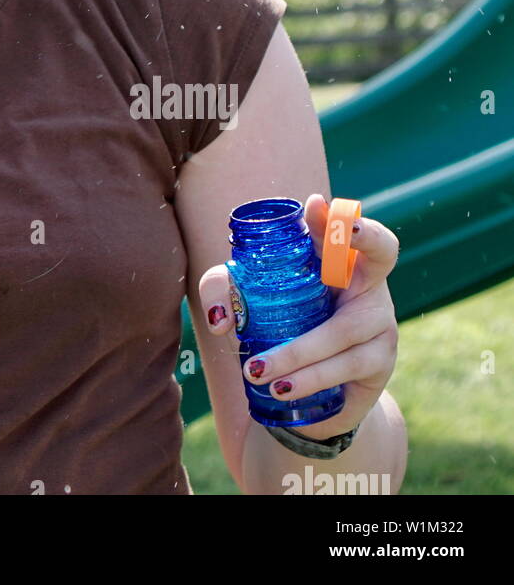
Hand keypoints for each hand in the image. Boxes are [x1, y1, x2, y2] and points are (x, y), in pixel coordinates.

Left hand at [201, 193, 399, 436]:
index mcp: (336, 259)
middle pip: (382, 253)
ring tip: (256, 371)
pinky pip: (344, 367)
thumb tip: (220, 319)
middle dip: (367, 239)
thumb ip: (226, 292)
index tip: (317, 205)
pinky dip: (309, 378)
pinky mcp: (378, 365)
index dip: (343, 215)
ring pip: (342, 330)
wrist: (309, 396)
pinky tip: (281, 388)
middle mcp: (367, 284)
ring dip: (298, 352)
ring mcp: (380, 323)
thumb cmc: (279, 327)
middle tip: (347, 231)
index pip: (349, 226)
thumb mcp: (247, 300)